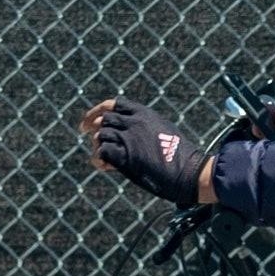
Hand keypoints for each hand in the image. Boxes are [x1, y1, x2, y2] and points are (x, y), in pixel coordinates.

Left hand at [78, 97, 214, 204]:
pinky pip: (103, 153)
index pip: (114, 104)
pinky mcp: (127, 158)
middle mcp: (135, 123)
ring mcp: (130, 139)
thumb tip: (132, 132)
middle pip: (103, 118)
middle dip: (91, 124)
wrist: (190, 171)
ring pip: (101, 135)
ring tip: (101, 155)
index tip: (92, 118)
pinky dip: (99, 159)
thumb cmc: (180, 155)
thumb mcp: (164, 131)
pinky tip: (104, 166)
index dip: (99, 110)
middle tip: (83, 130)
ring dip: (97, 145)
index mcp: (145, 114)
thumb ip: (146, 127)